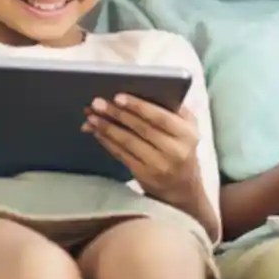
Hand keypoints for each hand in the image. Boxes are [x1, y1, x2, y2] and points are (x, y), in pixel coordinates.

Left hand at [84, 94, 202, 207]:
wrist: (182, 186)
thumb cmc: (181, 146)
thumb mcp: (187, 127)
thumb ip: (173, 108)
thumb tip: (140, 92)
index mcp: (187, 133)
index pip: (160, 117)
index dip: (138, 106)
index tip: (118, 97)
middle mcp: (175, 150)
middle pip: (141, 128)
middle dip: (116, 114)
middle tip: (97, 103)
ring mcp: (158, 165)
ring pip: (128, 142)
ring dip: (107, 128)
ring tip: (91, 117)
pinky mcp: (144, 175)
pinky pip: (121, 154)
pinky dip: (107, 142)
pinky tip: (98, 132)